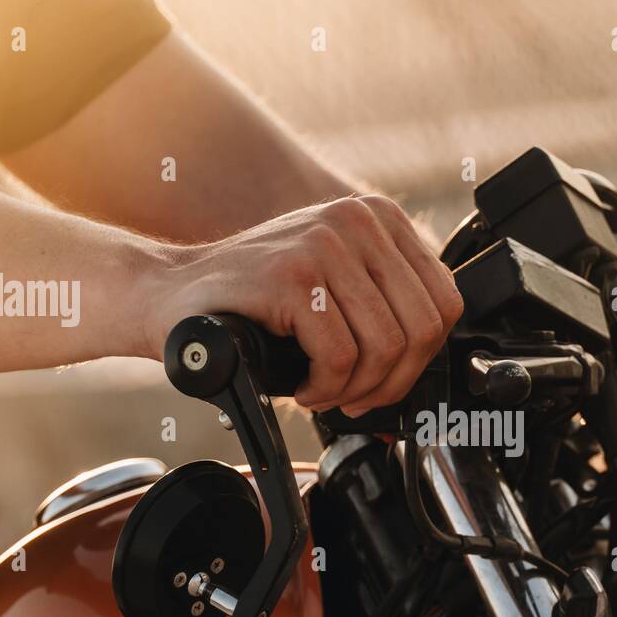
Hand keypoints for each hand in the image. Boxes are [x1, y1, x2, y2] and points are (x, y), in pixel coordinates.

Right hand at [150, 195, 462, 414]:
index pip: (445, 303)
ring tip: (322, 390)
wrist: (170, 296)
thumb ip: (387, 302)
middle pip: (423, 330)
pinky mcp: (293, 277)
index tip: (385, 380)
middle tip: (352, 397)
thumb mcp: (338, 285)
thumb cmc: (254, 302)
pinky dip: (325, 389)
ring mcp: (325, 245)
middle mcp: (358, 222)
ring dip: (354, 390)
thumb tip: (432, 356)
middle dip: (390, 383)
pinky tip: (301, 386)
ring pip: (385, 348)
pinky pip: (341, 358)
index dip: (421, 359)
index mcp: (379, 219)